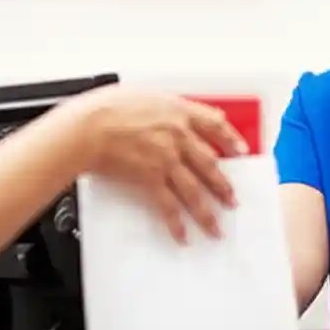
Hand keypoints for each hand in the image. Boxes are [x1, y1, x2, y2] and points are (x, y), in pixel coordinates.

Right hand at [74, 86, 247, 242]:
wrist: (88, 127)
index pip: (215, 125)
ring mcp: (167, 159)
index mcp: (179, 112)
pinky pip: (169, 205)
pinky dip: (177, 223)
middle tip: (232, 199)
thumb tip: (171, 110)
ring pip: (195, 190)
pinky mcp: (151, 178)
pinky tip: (183, 234)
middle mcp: (179, 136)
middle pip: (210, 164)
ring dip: (208, 212)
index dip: (231, 139)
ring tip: (216, 227)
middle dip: (223, 185)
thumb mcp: (144, 94)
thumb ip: (164, 105)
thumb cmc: (107, 108)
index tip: (240, 151)